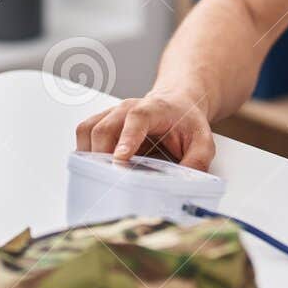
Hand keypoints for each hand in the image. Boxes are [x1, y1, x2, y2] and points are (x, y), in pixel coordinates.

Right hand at [75, 90, 215, 170]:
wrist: (176, 104)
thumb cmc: (186, 122)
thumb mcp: (203, 140)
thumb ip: (198, 160)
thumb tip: (188, 184)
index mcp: (154, 109)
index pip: (137, 119)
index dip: (126, 138)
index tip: (120, 159)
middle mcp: (127, 109)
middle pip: (105, 127)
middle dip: (102, 155)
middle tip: (109, 179)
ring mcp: (112, 115)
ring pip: (88, 130)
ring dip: (89, 155)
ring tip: (100, 176)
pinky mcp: (102, 123)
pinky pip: (84, 134)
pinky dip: (84, 152)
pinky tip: (94, 168)